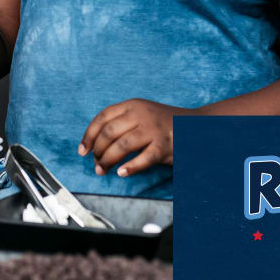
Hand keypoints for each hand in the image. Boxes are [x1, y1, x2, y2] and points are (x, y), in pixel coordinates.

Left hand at [78, 99, 196, 176]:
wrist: (196, 126)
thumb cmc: (163, 124)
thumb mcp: (141, 114)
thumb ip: (121, 123)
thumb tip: (95, 144)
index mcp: (132, 105)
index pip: (102, 118)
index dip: (88, 135)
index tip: (82, 150)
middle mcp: (140, 114)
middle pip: (108, 133)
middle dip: (97, 151)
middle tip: (96, 164)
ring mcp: (153, 129)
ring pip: (121, 146)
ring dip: (108, 161)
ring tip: (103, 170)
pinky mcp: (164, 145)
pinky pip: (143, 159)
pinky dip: (130, 167)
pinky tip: (122, 173)